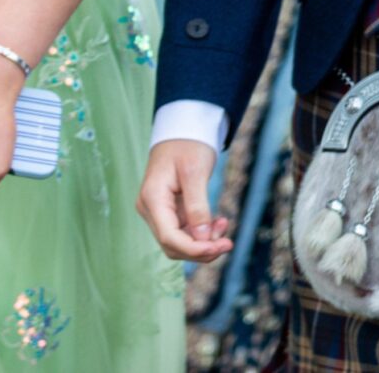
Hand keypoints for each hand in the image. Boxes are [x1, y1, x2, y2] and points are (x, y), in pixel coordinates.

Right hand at [137, 139, 233, 262]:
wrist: (183, 130)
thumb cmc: (188, 145)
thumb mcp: (195, 172)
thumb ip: (198, 207)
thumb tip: (203, 238)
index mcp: (152, 199)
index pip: (169, 238)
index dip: (194, 249)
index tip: (218, 248)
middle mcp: (151, 210)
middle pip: (173, 245)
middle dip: (201, 249)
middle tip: (228, 243)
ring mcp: (159, 212)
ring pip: (179, 242)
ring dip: (204, 242)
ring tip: (224, 226)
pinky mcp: (170, 211)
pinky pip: (185, 231)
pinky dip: (202, 233)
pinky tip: (219, 223)